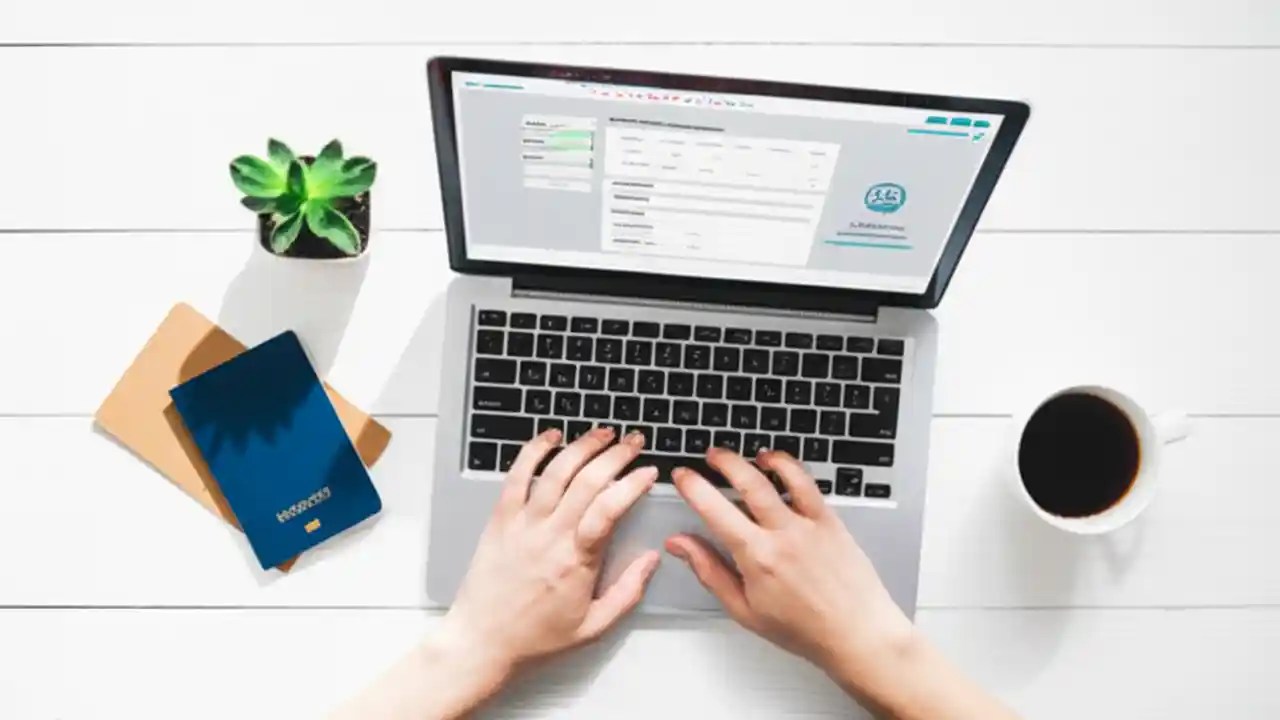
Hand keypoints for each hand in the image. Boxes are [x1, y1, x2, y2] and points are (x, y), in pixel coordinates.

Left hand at [442, 426, 660, 679]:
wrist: (482, 642)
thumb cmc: (534, 638)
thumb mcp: (594, 627)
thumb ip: (628, 592)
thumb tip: (651, 560)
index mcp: (577, 561)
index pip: (610, 508)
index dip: (633, 483)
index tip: (649, 472)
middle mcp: (550, 536)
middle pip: (588, 481)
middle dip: (616, 454)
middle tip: (633, 442)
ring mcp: (523, 524)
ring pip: (556, 471)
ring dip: (582, 446)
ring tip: (602, 434)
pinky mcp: (500, 520)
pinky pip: (517, 476)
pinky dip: (534, 451)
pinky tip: (551, 437)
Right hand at [665, 449, 913, 679]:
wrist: (857, 634)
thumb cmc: (804, 629)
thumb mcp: (744, 609)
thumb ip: (709, 571)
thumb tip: (680, 544)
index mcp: (758, 558)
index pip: (715, 510)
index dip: (694, 487)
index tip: (683, 476)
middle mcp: (784, 535)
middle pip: (748, 482)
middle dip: (723, 462)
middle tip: (709, 456)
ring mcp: (810, 524)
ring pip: (778, 476)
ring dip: (754, 459)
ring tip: (740, 456)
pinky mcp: (830, 521)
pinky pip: (807, 483)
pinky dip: (789, 467)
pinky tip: (777, 463)